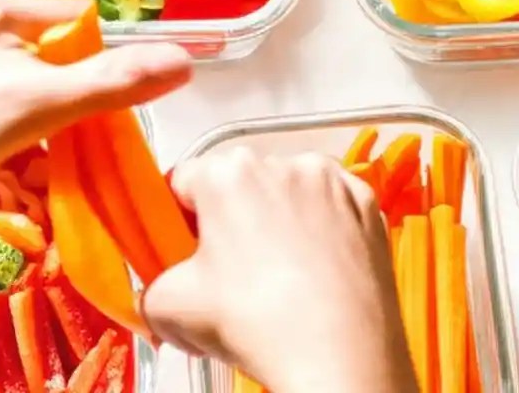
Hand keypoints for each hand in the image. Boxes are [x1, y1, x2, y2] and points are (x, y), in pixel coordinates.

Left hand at [0, 0, 191, 302]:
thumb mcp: (34, 105)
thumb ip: (111, 81)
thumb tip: (181, 60)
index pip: (69, 25)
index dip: (98, 65)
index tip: (110, 112)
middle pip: (38, 77)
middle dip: (61, 128)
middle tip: (70, 167)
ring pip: (5, 117)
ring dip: (30, 159)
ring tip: (32, 196)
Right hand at [144, 148, 417, 392]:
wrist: (340, 355)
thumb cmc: (259, 323)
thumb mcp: (168, 310)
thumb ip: (150, 286)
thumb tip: (162, 291)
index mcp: (228, 173)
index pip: (182, 182)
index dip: (175, 218)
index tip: (180, 248)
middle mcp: (283, 163)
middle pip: (239, 185)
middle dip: (230, 221)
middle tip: (227, 274)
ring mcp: (332, 182)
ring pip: (287, 195)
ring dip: (278, 224)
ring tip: (278, 280)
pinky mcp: (368, 206)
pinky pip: (331, 210)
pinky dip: (321, 233)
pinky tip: (315, 276)